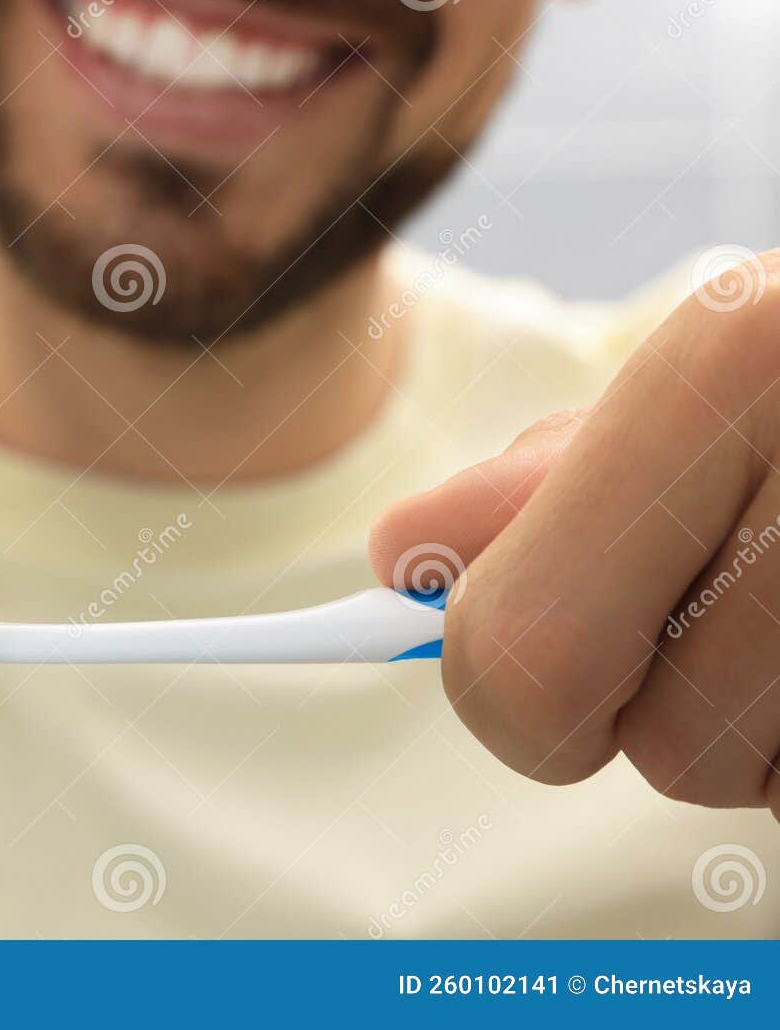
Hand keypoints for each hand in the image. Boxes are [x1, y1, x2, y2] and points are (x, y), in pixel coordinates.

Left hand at [371, 253, 779, 821]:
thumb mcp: (710, 371)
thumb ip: (547, 478)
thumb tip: (406, 556)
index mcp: (738, 366)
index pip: (524, 656)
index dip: (511, 688)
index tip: (527, 679)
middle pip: (664, 749)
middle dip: (668, 701)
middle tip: (730, 606)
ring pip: (771, 782)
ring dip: (778, 720)